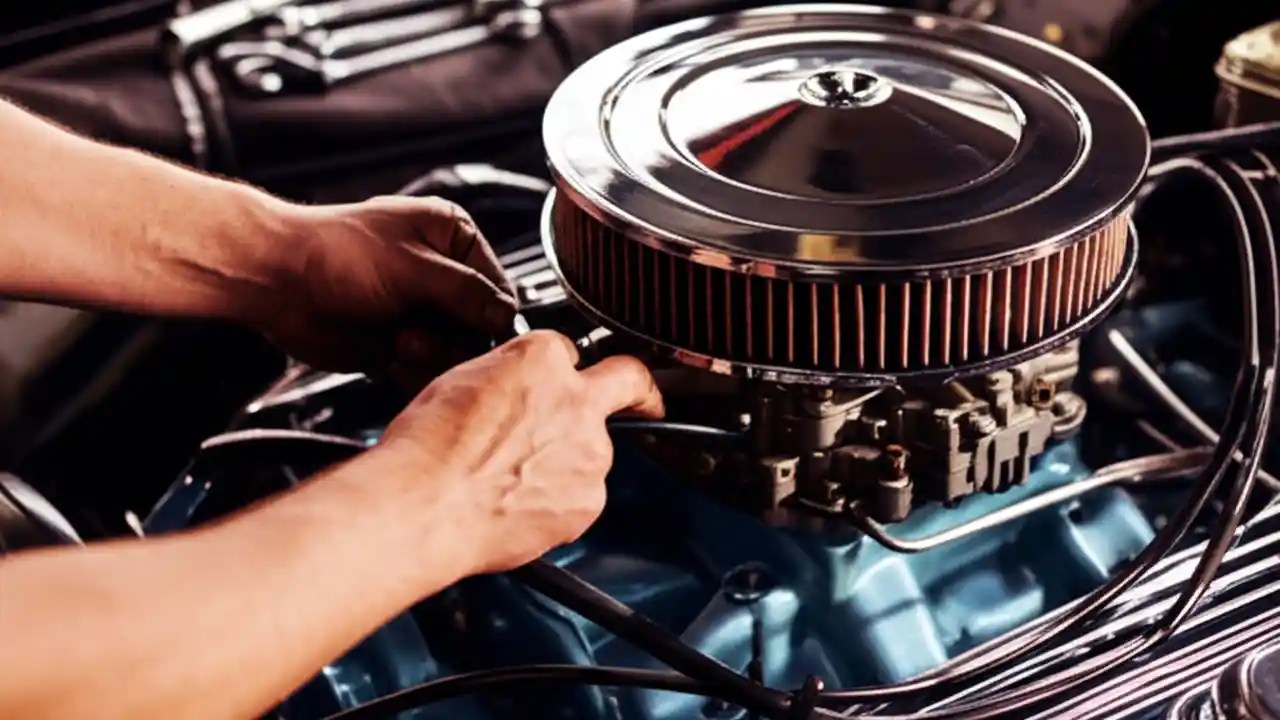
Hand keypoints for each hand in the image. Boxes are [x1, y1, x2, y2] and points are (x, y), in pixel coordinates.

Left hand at [263, 195, 518, 380]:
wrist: (275, 281)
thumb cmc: (334, 254)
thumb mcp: (411, 267)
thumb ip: (465, 292)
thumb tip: (506, 316)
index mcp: (452, 239)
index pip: (498, 289)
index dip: (488, 316)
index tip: (471, 328)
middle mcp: (442, 277)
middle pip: (480, 328)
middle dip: (451, 339)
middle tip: (415, 333)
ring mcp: (420, 313)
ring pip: (456, 355)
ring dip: (430, 357)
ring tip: (399, 342)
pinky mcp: (399, 346)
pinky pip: (427, 372)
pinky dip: (412, 373)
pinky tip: (389, 357)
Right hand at [376, 330, 664, 576]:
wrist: (426, 506)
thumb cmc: (428, 449)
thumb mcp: (458, 382)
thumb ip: (506, 381)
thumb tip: (512, 392)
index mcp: (541, 359)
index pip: (570, 352)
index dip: (564, 369)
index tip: (569, 379)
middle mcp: (576, 400)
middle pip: (622, 388)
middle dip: (637, 393)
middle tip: (643, 401)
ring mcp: (589, 452)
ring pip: (597, 450)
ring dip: (573, 461)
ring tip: (519, 481)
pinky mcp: (589, 500)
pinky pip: (585, 496)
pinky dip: (562, 502)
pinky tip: (520, 506)